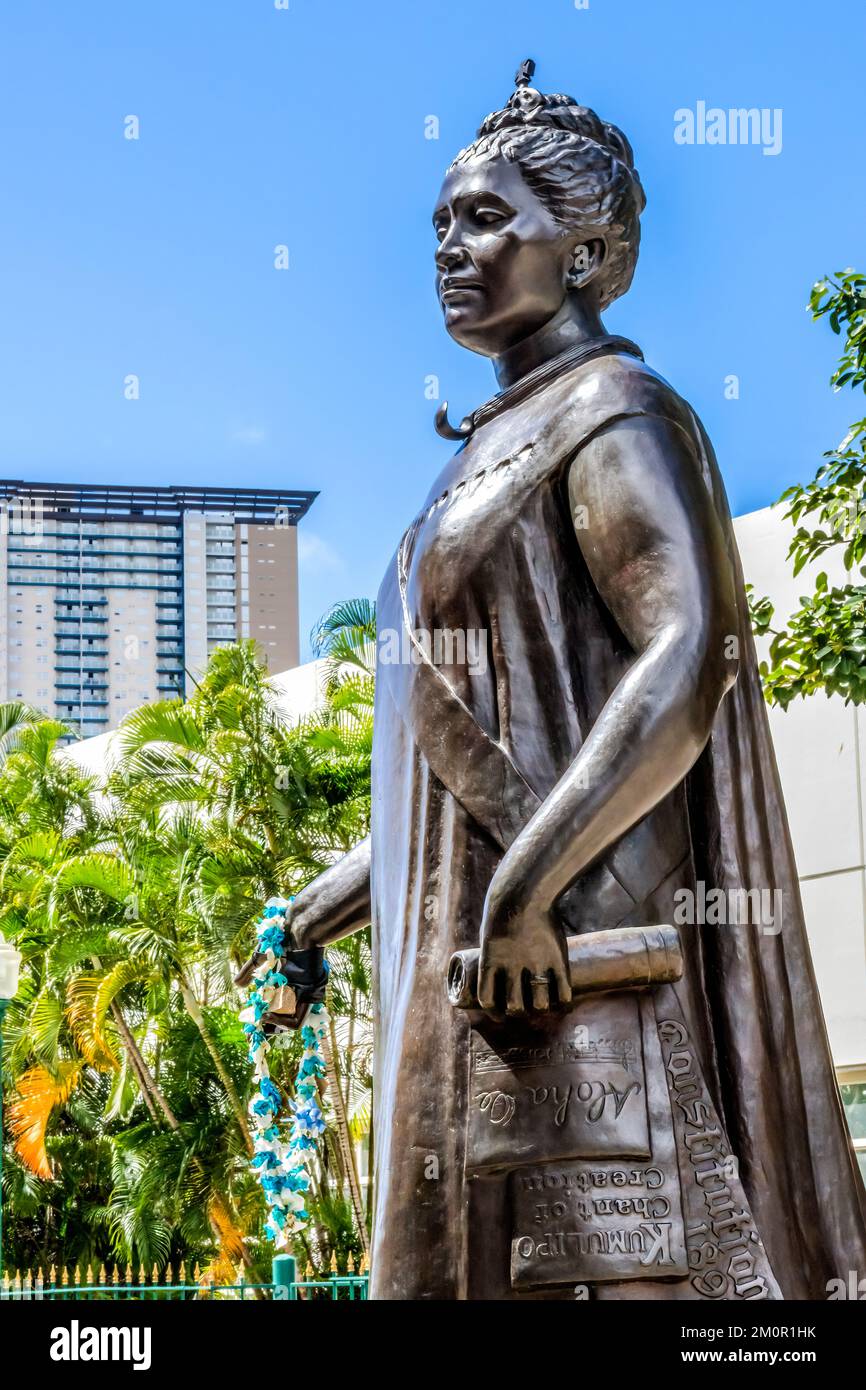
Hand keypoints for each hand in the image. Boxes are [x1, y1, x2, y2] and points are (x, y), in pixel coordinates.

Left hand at [477, 871, 569, 1016]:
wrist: (525, 889)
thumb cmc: (506, 907)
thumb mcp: (491, 933)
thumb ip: (493, 955)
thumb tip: (496, 972)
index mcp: (490, 962)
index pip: (487, 1001)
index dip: (494, 1012)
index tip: (500, 1013)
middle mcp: (512, 967)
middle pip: (515, 1008)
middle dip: (520, 1012)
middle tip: (525, 1008)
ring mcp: (536, 964)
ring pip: (540, 1005)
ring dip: (542, 1009)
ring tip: (545, 1007)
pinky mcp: (556, 959)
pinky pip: (563, 992)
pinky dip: (564, 1003)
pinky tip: (564, 1005)